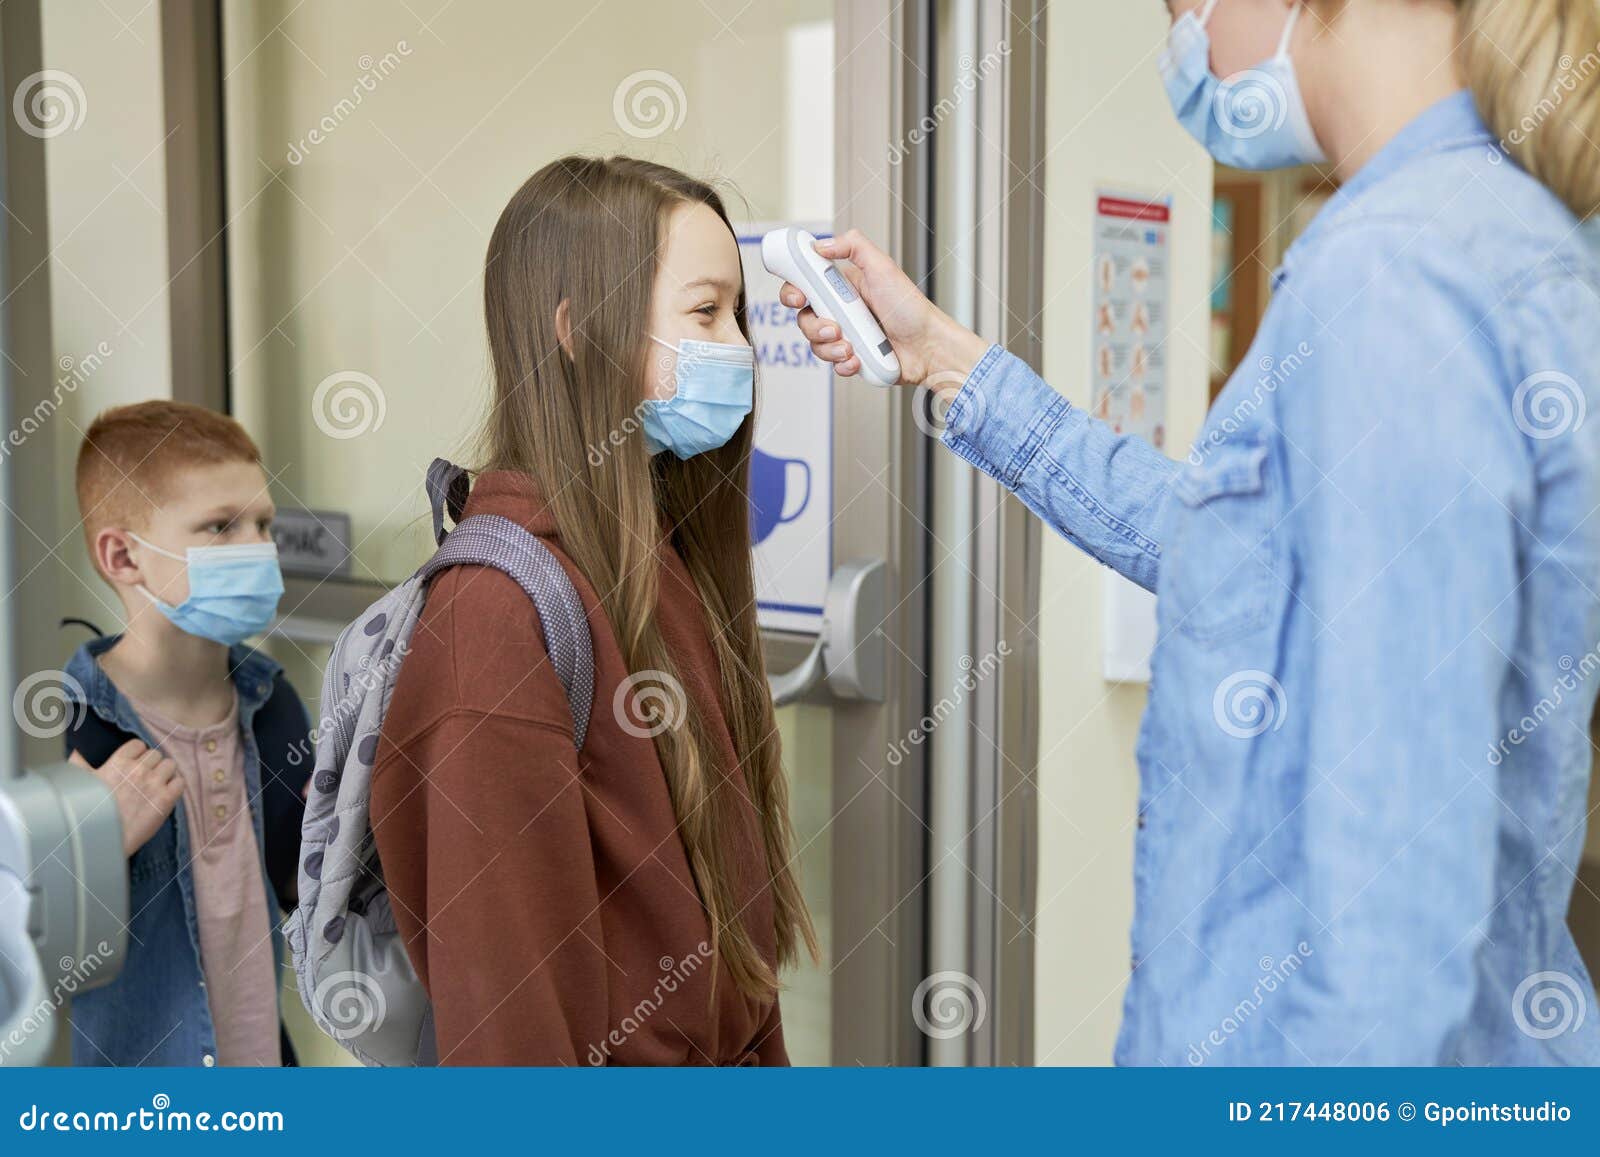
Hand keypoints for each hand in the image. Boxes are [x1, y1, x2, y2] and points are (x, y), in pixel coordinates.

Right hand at [71, 739, 183, 855]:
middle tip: (145, 777)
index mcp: (118, 763)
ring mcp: (154, 784)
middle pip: (156, 754)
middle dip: (151, 763)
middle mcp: (138, 770)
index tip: (135, 762)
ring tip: (157, 784)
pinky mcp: (166, 799)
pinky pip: (180, 782)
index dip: (138, 753)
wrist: (102, 840)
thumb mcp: (81, 784)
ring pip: (170, 765)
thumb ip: (80, 764)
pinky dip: (176, 785)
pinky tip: (167, 793)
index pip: (137, 745)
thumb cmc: (88, 814)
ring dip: (165, 772)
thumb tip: (77, 751)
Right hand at [778, 229, 989, 387]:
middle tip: (834, 327)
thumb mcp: (883, 267)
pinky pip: (832, 364)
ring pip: (815, 344)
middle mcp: (841, 311)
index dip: (793, 292)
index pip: (805, 285)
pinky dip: (843, 364)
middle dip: (814, 326)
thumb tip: (821, 244)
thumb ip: (853, 247)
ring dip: (829, 348)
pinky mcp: (852, 358)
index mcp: (843, 287)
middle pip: (804, 318)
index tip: (797, 297)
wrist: (929, 347)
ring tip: (851, 347)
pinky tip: (858, 359)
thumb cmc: (911, 307)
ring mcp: (845, 336)